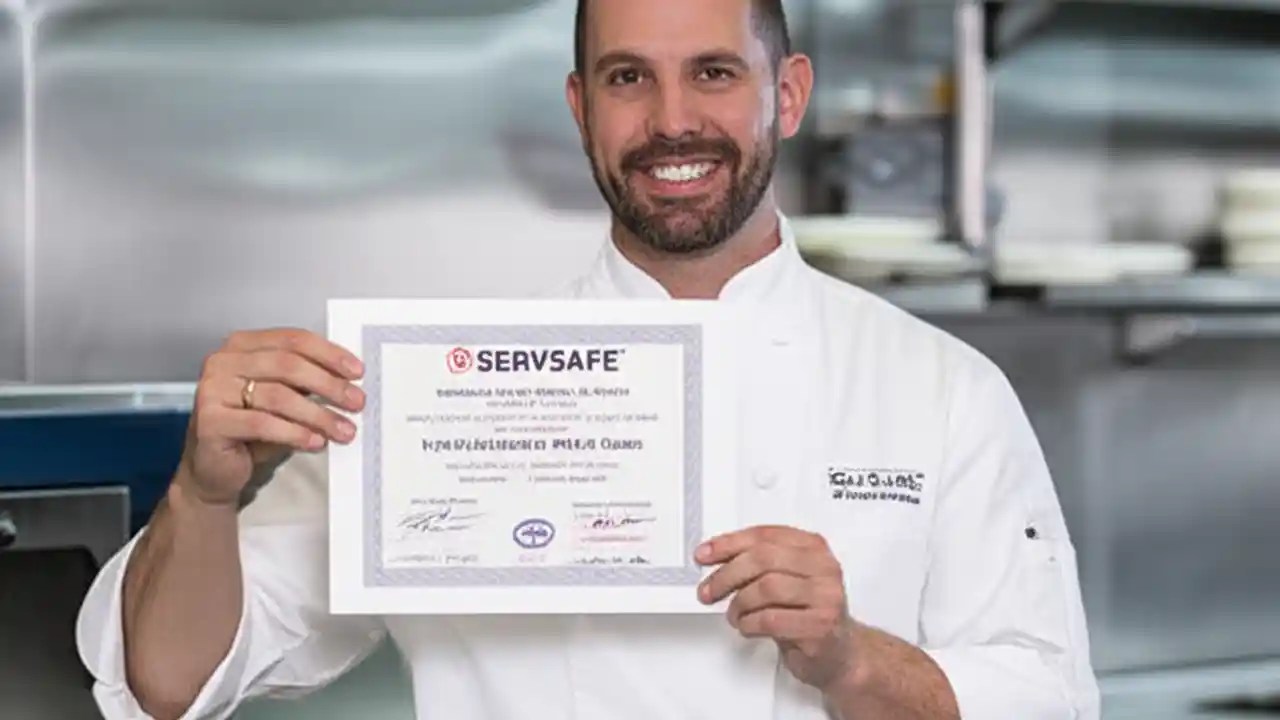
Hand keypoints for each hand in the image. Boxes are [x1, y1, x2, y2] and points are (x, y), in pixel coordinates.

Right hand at [176, 328, 365, 507]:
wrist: (215, 471)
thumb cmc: (252, 431)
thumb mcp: (284, 398)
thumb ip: (307, 383)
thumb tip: (351, 382)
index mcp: (242, 346)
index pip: (292, 340)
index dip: (329, 354)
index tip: (357, 372)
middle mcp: (223, 362)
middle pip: (287, 365)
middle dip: (329, 384)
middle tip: (357, 402)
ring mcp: (212, 390)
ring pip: (278, 396)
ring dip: (318, 414)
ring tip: (343, 430)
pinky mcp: (210, 421)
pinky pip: (262, 423)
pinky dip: (295, 433)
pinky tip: (315, 442)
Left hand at [696, 526, 856, 690]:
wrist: (841, 653)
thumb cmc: (809, 614)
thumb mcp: (787, 581)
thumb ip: (758, 566)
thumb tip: (716, 560)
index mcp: (813, 548)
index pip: (765, 535)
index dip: (729, 543)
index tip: (705, 554)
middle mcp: (823, 567)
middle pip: (763, 558)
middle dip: (727, 574)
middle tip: (709, 589)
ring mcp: (825, 596)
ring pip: (766, 588)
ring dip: (739, 604)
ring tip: (734, 614)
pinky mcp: (820, 625)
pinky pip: (771, 619)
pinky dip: (749, 624)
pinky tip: (748, 626)